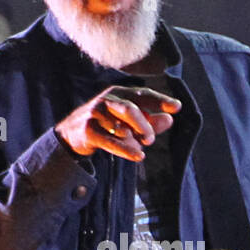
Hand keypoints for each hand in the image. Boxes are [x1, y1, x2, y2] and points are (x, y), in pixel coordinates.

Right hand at [54, 86, 179, 160]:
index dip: (160, 100)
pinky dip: (125, 149)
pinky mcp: (88, 131)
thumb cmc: (106, 124)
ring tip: (142, 147)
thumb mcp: (129, 122)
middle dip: (144, 124)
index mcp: (119, 94)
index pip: (142, 95)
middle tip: (151, 139)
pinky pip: (110, 141)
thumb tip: (169, 120)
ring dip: (134, 137)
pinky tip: (138, 155)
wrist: (72, 133)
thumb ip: (150, 121)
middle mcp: (107, 101)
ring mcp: (96, 115)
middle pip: (130, 108)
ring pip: (120, 126)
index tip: (177, 108)